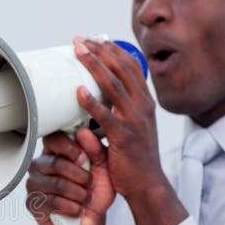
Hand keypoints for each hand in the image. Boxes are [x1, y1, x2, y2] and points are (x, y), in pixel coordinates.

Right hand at [26, 127, 114, 224]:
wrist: (92, 220)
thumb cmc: (95, 192)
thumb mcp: (103, 169)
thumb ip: (96, 150)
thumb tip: (83, 132)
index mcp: (56, 152)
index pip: (52, 139)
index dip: (69, 148)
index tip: (83, 158)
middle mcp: (40, 166)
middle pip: (55, 164)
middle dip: (80, 176)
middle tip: (90, 184)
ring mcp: (34, 184)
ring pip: (56, 184)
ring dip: (78, 194)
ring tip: (86, 199)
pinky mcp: (32, 204)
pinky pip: (52, 202)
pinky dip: (72, 208)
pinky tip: (78, 210)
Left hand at [73, 37, 170, 201]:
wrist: (147, 184)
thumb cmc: (135, 157)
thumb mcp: (132, 127)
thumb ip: (118, 111)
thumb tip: (95, 96)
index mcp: (145, 101)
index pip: (130, 66)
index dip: (112, 50)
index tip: (95, 39)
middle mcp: (143, 106)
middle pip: (121, 69)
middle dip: (100, 51)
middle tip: (79, 40)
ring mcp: (135, 120)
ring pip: (114, 86)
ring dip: (94, 66)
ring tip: (77, 52)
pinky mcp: (124, 137)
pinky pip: (106, 116)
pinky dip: (92, 102)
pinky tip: (79, 91)